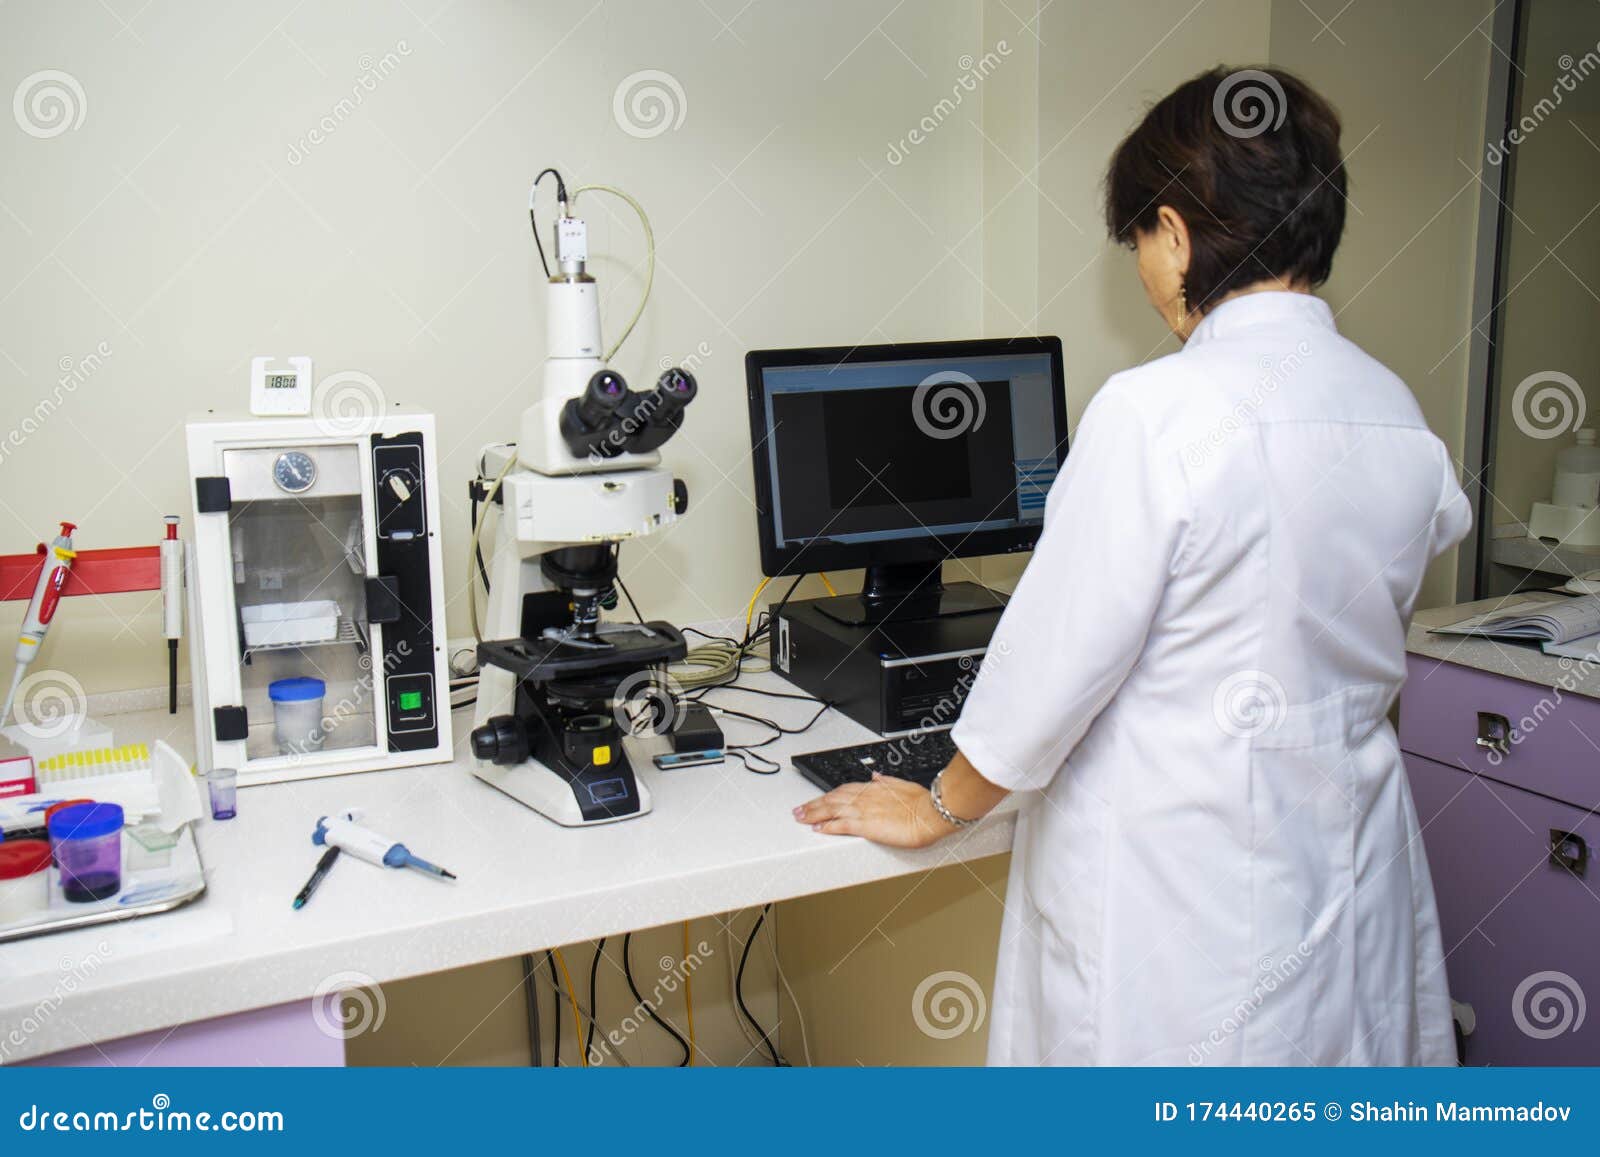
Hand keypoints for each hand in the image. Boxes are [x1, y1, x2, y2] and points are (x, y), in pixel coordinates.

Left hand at [793, 772, 954, 848]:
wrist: (930, 813)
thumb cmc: (921, 802)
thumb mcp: (901, 785)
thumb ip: (886, 781)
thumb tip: (876, 776)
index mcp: (872, 788)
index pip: (842, 790)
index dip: (827, 795)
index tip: (818, 799)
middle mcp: (864, 798)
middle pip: (832, 799)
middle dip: (813, 804)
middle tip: (798, 810)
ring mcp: (863, 811)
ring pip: (831, 810)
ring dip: (813, 813)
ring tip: (800, 817)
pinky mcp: (866, 825)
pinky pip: (841, 825)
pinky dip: (827, 826)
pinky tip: (817, 828)